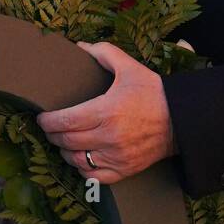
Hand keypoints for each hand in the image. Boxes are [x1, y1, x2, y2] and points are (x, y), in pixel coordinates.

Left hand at [36, 40, 174, 183]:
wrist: (181, 119)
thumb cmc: (153, 92)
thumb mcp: (129, 67)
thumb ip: (104, 54)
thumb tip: (80, 47)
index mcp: (106, 111)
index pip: (65, 121)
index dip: (47, 121)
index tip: (42, 117)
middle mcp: (109, 137)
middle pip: (66, 141)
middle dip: (53, 134)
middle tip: (50, 127)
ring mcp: (117, 156)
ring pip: (76, 160)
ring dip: (65, 151)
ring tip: (63, 142)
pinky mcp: (125, 169)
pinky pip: (94, 176)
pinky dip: (83, 169)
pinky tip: (81, 159)